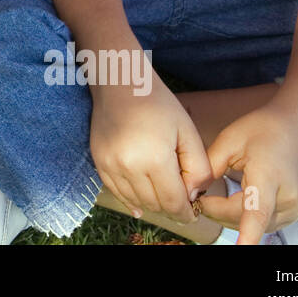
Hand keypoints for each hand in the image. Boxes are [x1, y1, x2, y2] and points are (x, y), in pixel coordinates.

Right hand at [89, 73, 213, 222]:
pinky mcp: (99, 162)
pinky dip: (130, 200)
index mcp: (154, 158)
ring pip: (135, 201)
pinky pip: (116, 192)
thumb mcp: (187, 130)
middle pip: (154, 204)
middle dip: (171, 209)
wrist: (120, 83)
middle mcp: (129, 166)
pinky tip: (140, 205)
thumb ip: (198, 167)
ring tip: (163, 199)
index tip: (193, 213)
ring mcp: (110, 165)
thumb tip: (193, 195)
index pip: (173, 202)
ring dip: (152, 205)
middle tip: (181, 204)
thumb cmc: (157, 103)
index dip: (185, 212)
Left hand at [198, 104, 297, 243]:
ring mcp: (293, 208)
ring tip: (213, 197)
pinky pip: (262, 223)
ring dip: (229, 216)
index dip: (247, 234)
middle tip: (199, 197)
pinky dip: (243, 217)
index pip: (257, 211)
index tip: (240, 250)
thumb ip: (209, 167)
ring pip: (252, 226)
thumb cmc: (266, 129)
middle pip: (243, 219)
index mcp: (269, 176)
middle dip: (217, 212)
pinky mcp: (292, 213)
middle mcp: (286, 197)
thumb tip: (193, 192)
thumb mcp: (230, 140)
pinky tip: (231, 201)